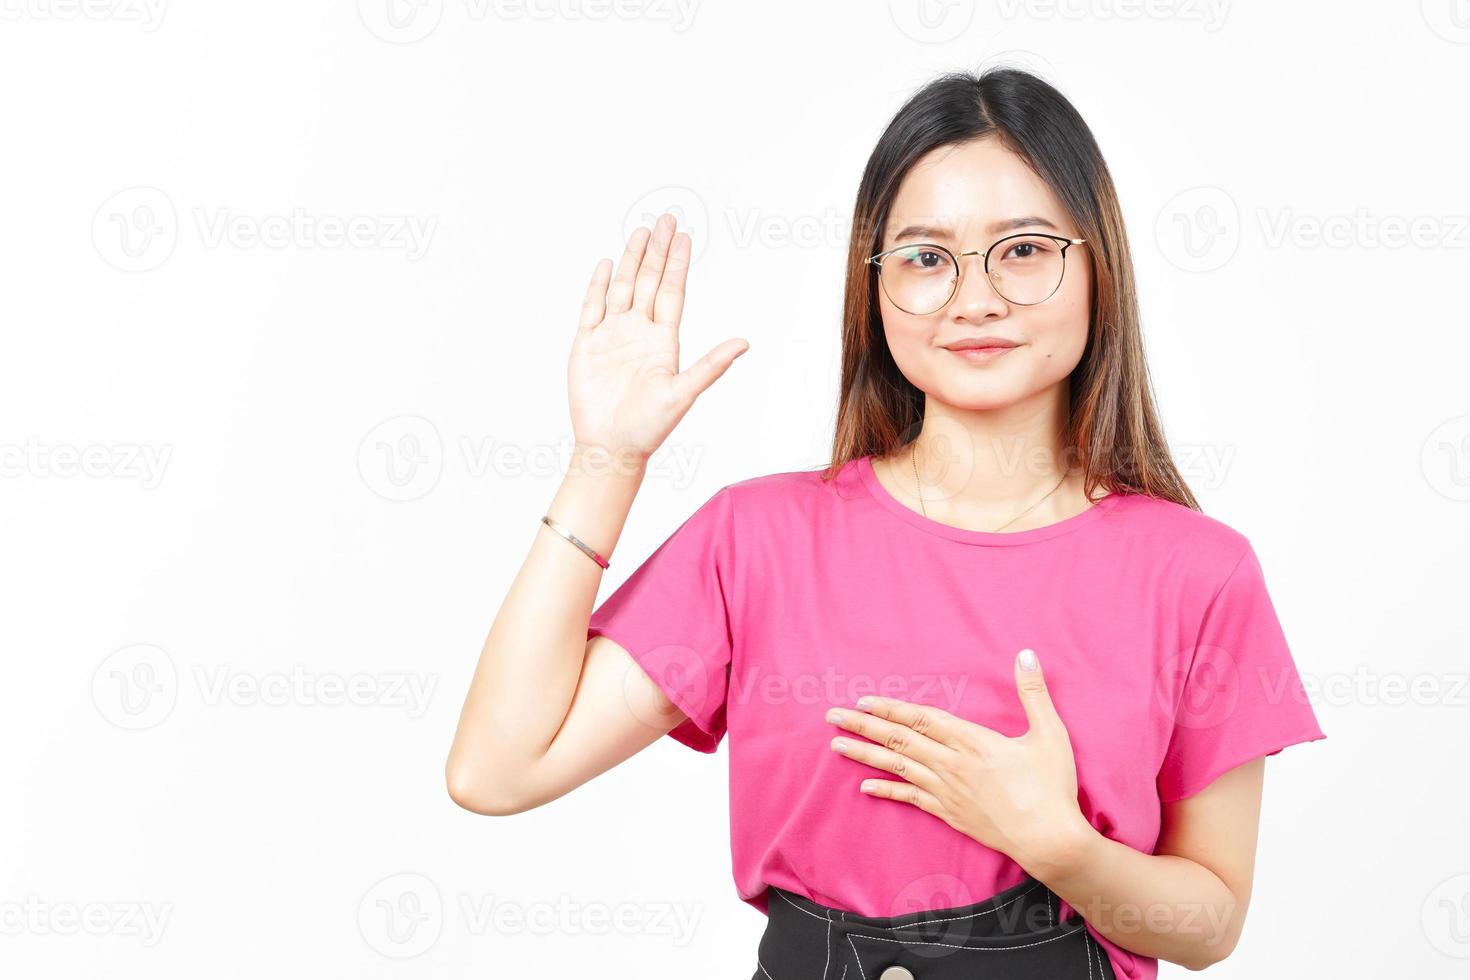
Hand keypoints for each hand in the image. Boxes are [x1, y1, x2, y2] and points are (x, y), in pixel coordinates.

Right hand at [568, 212, 748, 465]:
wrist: (610, 447)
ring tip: (640, 231)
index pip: (673, 292)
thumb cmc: (649, 427)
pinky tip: (607, 264)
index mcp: (664, 341)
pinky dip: (598, 285)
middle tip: (665, 219)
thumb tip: (744, 343)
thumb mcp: (683, 393)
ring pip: (623, 288)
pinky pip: (592, 307)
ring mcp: (612, 336)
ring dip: (631, 261)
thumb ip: (711, 365)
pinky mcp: (586, 344)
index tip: (685, 237)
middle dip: (657, 251)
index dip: (678, 265)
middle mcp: (639, 333)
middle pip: (649, 282)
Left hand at [823, 648, 1092, 875]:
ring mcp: (947, 792)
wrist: (1050, 841)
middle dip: (863, 726)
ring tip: (837, 746)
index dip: (890, 708)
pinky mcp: (949, 814)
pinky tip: (865, 786)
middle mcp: (952, 765)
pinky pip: (910, 799)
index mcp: (972, 741)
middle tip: (831, 717)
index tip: (863, 700)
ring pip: (898, 767)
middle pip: (899, 740)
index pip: (921, 719)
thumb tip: (1027, 653)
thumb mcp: (1049, 733)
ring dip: (866, 755)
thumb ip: (1034, 693)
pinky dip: (886, 791)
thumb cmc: (1052, 787)